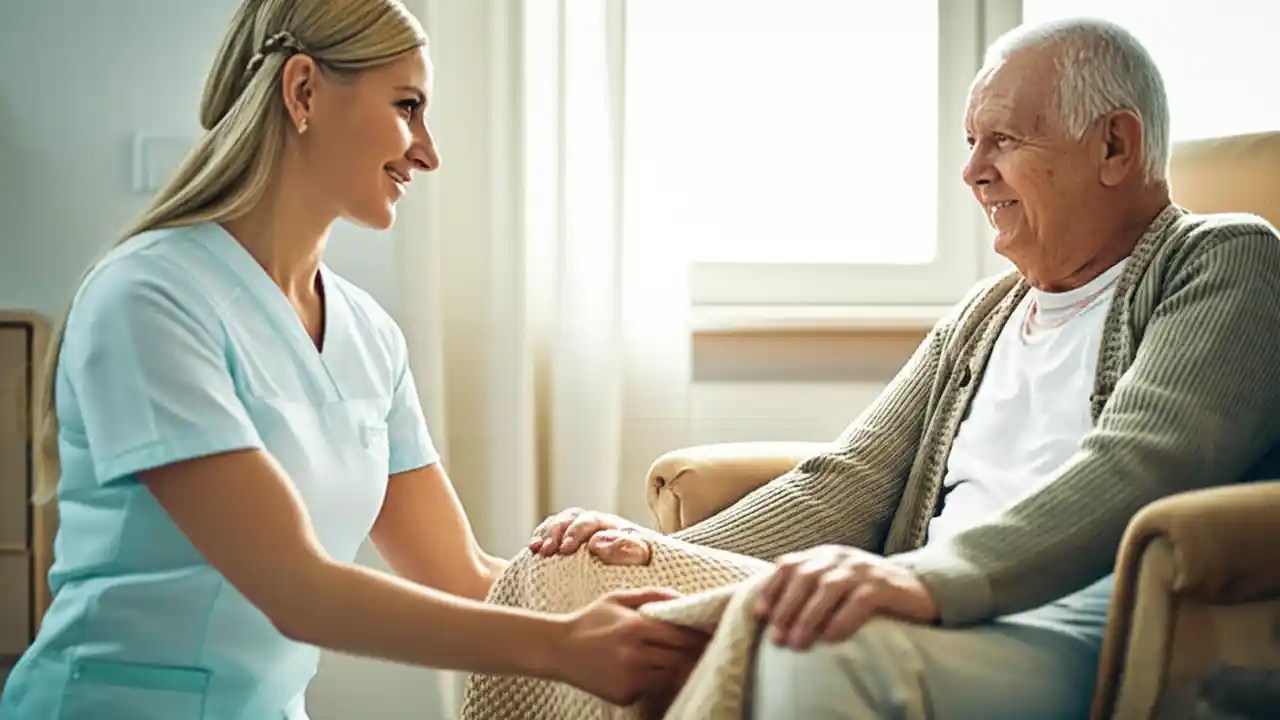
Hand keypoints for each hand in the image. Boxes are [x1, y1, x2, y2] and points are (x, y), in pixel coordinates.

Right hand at [529, 507, 644, 556]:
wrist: (641, 571)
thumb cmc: (640, 564)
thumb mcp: (641, 556)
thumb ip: (627, 549)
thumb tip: (597, 542)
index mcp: (612, 525)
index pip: (590, 521)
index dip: (576, 532)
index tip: (566, 549)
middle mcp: (594, 525)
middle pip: (570, 519)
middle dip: (557, 533)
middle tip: (549, 551)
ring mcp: (581, 533)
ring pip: (559, 524)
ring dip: (546, 535)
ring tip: (537, 549)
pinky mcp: (570, 543)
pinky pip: (552, 533)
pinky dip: (541, 538)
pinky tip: (533, 549)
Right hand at [556, 588, 708, 705]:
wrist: (558, 649)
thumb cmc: (591, 620)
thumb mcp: (618, 598)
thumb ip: (653, 594)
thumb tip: (685, 597)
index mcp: (636, 627)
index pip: (683, 636)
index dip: (701, 637)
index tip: (711, 634)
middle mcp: (635, 655)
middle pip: (682, 660)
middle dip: (696, 656)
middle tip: (707, 651)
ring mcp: (629, 678)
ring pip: (671, 678)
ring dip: (681, 671)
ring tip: (688, 663)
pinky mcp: (624, 695)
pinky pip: (651, 690)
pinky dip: (656, 683)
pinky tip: (653, 673)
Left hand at [755, 545, 937, 649]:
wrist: (919, 591)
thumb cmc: (866, 595)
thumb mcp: (835, 586)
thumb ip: (808, 592)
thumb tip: (770, 619)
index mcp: (823, 555)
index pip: (788, 565)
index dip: (771, 588)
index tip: (760, 615)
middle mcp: (840, 557)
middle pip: (805, 576)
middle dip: (786, 608)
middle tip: (777, 639)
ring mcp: (863, 568)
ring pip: (829, 587)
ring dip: (809, 617)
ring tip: (798, 644)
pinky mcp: (885, 585)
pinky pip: (860, 600)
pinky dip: (842, 619)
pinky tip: (831, 638)